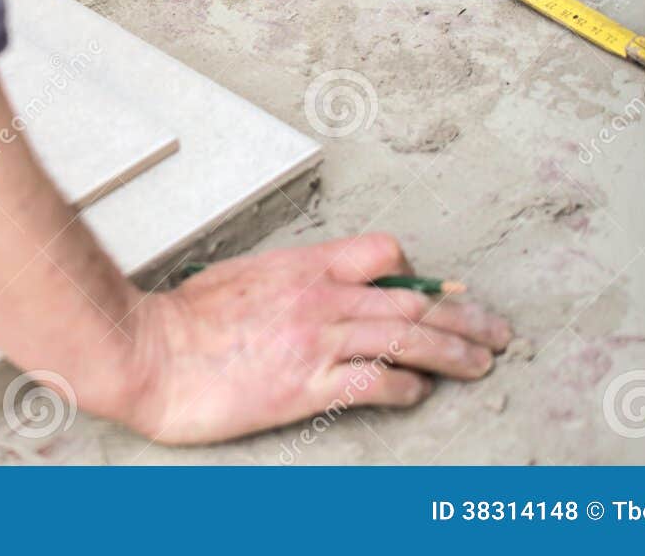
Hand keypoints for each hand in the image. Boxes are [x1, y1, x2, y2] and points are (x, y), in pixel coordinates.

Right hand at [106, 234, 513, 445]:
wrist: (149, 354)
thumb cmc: (181, 321)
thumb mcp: (240, 277)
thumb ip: (287, 281)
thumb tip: (314, 289)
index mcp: (301, 267)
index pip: (383, 253)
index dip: (418, 273)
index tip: (438, 292)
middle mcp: (319, 298)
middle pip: (412, 299)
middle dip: (463, 316)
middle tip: (495, 330)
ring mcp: (316, 341)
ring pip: (409, 338)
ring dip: (455, 351)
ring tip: (482, 363)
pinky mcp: (308, 386)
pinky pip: (377, 381)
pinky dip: (409, 386)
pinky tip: (420, 391)